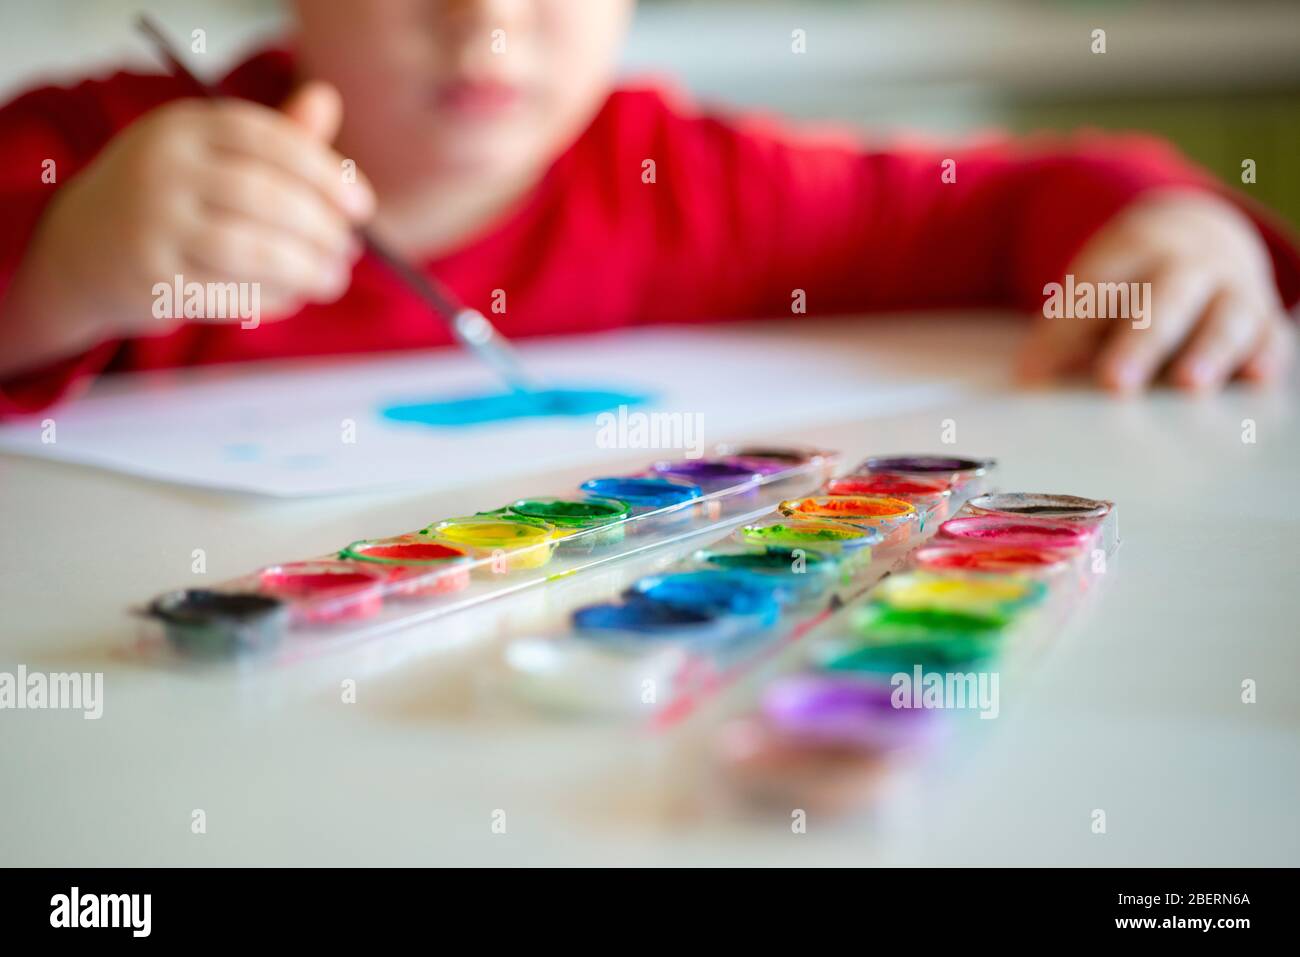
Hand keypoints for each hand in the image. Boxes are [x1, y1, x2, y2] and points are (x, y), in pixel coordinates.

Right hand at [22, 81, 373, 341]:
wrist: (83, 247)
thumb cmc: (173, 196)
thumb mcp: (213, 155)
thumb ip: (275, 136)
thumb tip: (326, 98)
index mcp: (183, 127)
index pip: (267, 139)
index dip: (325, 173)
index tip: (362, 207)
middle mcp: (162, 169)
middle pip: (263, 196)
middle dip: (320, 229)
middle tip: (348, 250)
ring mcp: (152, 226)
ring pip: (249, 251)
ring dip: (304, 270)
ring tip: (331, 279)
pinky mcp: (152, 281)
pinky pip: (229, 293)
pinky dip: (273, 298)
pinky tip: (294, 297)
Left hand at [1017, 190, 1293, 392]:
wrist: (1199, 234)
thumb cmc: (1131, 280)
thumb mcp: (1093, 288)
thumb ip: (1064, 333)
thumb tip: (1029, 379)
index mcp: (1132, 254)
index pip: (1097, 289)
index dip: (1067, 329)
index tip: (1036, 372)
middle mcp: (1188, 265)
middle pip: (1164, 300)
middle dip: (1139, 342)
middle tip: (1114, 381)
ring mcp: (1232, 288)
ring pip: (1224, 317)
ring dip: (1207, 351)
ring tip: (1188, 385)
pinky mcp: (1264, 319)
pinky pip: (1270, 336)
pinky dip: (1266, 356)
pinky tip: (1256, 379)